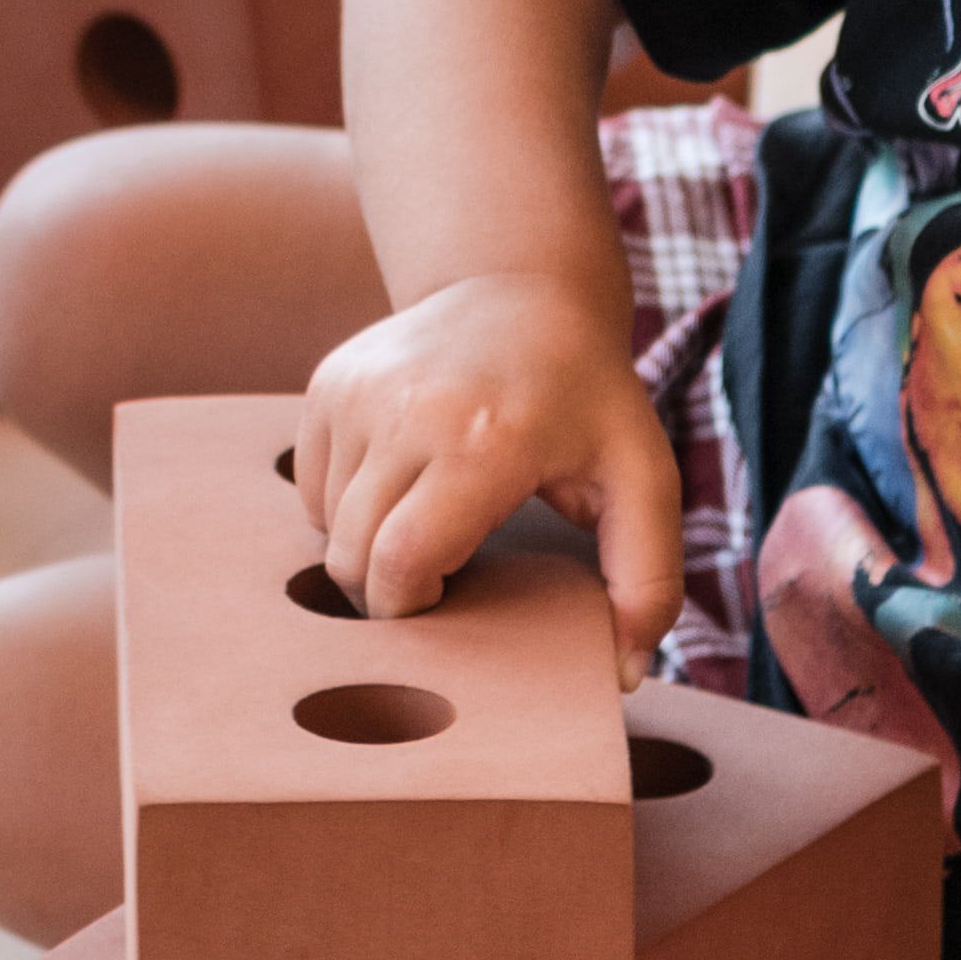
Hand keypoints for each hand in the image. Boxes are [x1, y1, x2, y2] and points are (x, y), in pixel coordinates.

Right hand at [292, 265, 687, 671]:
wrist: (522, 286)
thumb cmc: (588, 396)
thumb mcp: (643, 479)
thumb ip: (649, 580)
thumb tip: (623, 673)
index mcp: (483, 441)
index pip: (400, 562)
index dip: (412, 609)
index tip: (450, 605)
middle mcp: (405, 410)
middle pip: (352, 554)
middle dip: (386, 592)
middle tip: (440, 583)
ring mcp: (357, 391)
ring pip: (326, 525)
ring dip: (367, 548)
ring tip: (428, 530)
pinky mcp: (328, 382)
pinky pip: (312, 485)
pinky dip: (345, 508)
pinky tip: (401, 489)